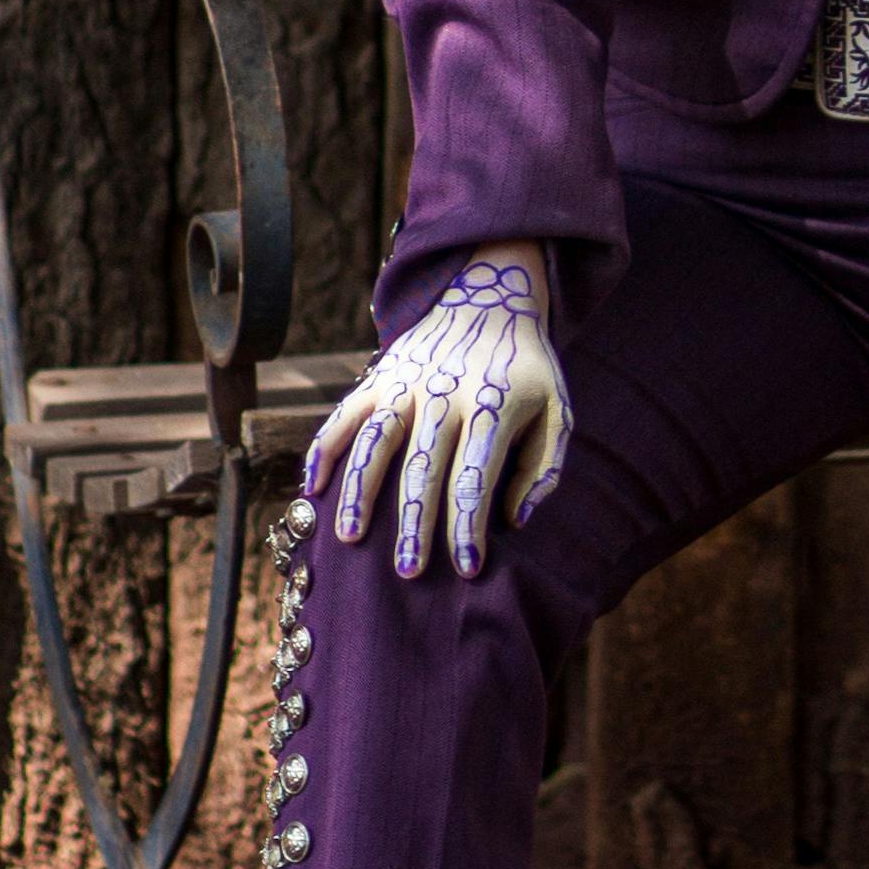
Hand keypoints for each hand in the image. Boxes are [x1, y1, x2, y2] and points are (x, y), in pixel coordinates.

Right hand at [307, 244, 570, 582]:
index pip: (476, 475)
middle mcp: (445, 394)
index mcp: (493, 404)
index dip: (469, 525)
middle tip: (409, 573)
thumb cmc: (527, 371)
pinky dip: (325, 449)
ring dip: (360, 491)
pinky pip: (345, 414)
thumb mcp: (557, 410)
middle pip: (424, 466)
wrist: (490, 296)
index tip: (467, 568)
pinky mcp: (378, 376)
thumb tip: (514, 521)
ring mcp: (406, 383)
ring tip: (351, 537)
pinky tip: (311, 488)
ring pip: (376, 441)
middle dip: (415, 523)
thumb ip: (543, 467)